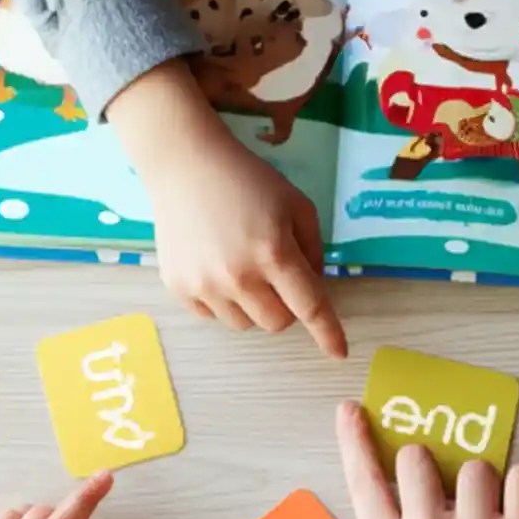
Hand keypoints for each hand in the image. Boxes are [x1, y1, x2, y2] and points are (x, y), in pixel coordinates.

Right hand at [106, 62, 347, 358]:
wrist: (185, 165)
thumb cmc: (247, 180)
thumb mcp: (296, 204)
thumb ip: (312, 249)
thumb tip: (312, 286)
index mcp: (275, 253)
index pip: (310, 307)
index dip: (328, 333)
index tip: (339, 353)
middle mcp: (239, 276)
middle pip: (277, 323)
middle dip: (285, 307)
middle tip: (275, 276)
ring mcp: (205, 285)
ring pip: (245, 324)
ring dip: (253, 305)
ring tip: (241, 266)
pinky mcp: (179, 287)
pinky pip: (213, 316)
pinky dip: (222, 300)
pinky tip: (215, 265)